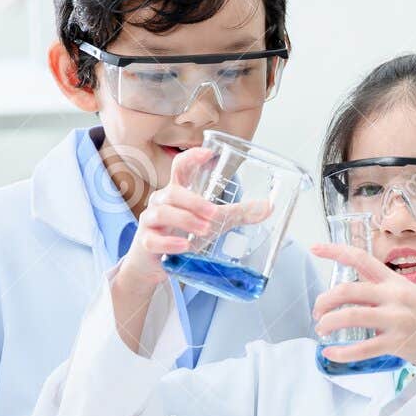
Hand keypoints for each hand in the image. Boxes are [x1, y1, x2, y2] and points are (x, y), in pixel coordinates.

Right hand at [116, 147, 273, 296]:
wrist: (156, 262)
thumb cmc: (183, 234)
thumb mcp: (212, 222)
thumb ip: (238, 214)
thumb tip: (268, 207)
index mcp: (178, 192)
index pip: (180, 167)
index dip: (192, 157)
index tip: (209, 153)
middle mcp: (162, 202)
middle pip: (172, 192)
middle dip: (194, 202)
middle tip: (215, 214)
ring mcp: (151, 222)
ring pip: (162, 214)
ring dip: (185, 220)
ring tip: (205, 230)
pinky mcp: (146, 242)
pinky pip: (153, 240)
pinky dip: (169, 243)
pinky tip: (184, 246)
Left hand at [309, 242, 415, 371]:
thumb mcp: (410, 295)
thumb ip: (383, 294)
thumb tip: (354, 298)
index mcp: (395, 282)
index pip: (361, 258)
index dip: (334, 251)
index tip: (315, 248)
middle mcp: (394, 297)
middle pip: (347, 290)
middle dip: (323, 300)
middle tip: (317, 311)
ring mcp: (396, 319)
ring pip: (350, 316)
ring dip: (328, 323)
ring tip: (322, 329)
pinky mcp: (398, 343)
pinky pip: (362, 348)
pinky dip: (341, 352)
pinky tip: (331, 353)